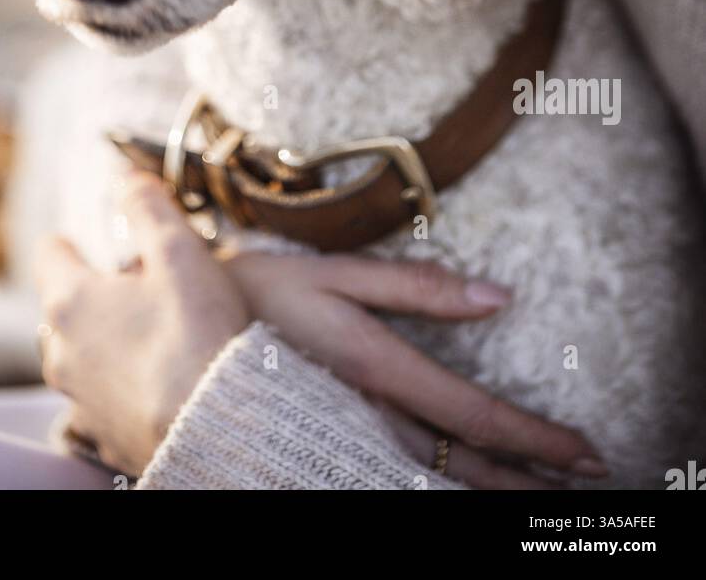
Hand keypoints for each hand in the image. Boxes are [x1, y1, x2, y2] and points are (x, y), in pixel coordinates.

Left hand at [35, 169, 248, 476]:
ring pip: (80, 357)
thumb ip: (148, 207)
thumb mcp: (179, 252)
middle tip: (140, 287)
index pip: (50, 253)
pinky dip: (123, 388)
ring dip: (107, 344)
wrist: (217, 429)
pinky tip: (159, 383)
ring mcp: (79, 401)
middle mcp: (61, 353)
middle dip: (95, 294)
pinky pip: (104, 402)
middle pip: (64, 308)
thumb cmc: (196, 335)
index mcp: (71, 301)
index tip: (94, 239)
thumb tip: (126, 177)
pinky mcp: (103, 439)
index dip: (73, 240)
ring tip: (154, 337)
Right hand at [218, 249, 607, 488]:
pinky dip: (442, 483)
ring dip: (492, 485)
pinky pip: (397, 473)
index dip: (530, 437)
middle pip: (461, 462)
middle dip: (526, 476)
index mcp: (372, 366)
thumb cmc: (259, 288)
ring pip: (432, 477)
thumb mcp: (333, 272)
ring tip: (543, 493)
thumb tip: (497, 295)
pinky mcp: (328, 436)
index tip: (583, 451)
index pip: (468, 414)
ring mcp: (344, 433)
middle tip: (589, 479)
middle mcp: (364, 414)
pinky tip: (463, 484)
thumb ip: (414, 285)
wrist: (176, 328)